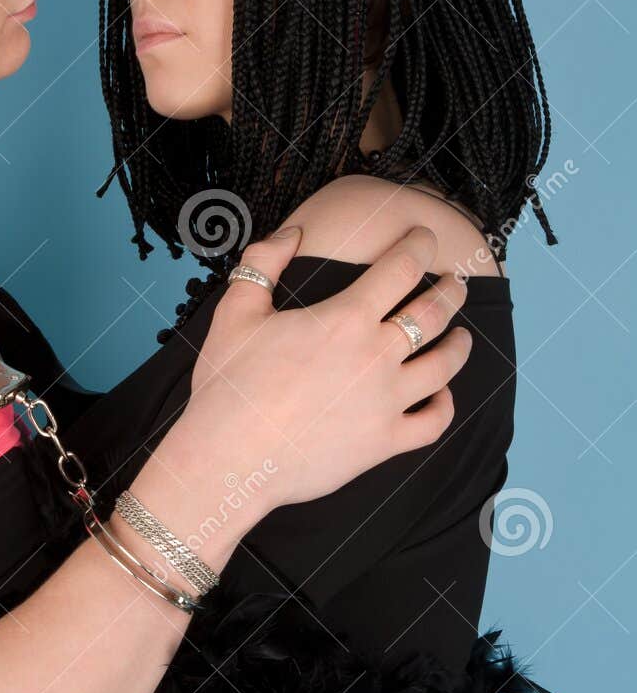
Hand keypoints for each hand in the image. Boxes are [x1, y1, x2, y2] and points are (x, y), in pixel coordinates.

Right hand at [154, 223, 471, 542]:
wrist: (230, 459)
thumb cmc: (229, 386)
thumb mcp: (235, 311)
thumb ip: (264, 263)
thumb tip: (292, 233)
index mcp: (346, 318)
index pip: (401, 268)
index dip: (419, 245)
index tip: (425, 238)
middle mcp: (377, 355)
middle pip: (434, 313)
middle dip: (452, 291)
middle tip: (458, 282)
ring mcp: (386, 401)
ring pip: (444, 366)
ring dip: (460, 345)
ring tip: (463, 336)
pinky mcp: (384, 442)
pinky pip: (433, 422)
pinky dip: (445, 405)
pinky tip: (441, 395)